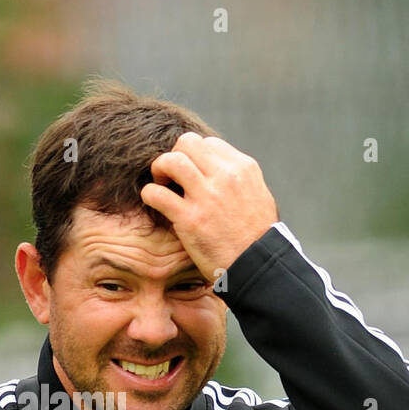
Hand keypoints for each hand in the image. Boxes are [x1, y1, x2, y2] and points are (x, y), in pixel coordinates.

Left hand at [139, 132, 278, 283]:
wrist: (259, 267)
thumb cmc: (257, 237)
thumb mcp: (258, 195)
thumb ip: (239, 179)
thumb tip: (219, 169)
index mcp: (243, 168)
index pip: (209, 143)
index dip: (195, 156)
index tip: (191, 173)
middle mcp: (226, 176)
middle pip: (187, 143)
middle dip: (174, 155)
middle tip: (171, 176)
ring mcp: (207, 196)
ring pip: (171, 160)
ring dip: (159, 169)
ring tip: (161, 184)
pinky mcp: (190, 219)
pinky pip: (157, 193)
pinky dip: (149, 194)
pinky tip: (154, 202)